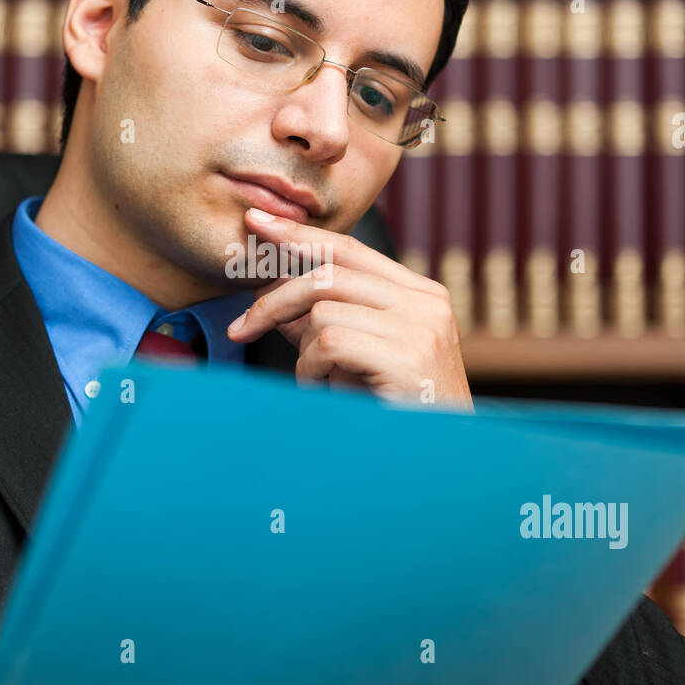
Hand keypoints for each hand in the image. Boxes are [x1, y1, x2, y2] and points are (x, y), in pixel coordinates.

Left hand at [226, 207, 473, 412]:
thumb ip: (325, 327)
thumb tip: (278, 303)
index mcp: (421, 294)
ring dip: (303, 354)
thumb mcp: (358, 361)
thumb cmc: (399, 414)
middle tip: (240, 329)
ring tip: (316, 384)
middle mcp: (426, 302)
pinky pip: (329, 343)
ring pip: (323, 311)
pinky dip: (312, 370)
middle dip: (274, 300)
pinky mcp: (408, 355)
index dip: (299, 235)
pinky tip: (327, 392)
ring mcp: (421, 326)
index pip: (350, 250)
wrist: (444, 461)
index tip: (257, 223)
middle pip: (329, 273)